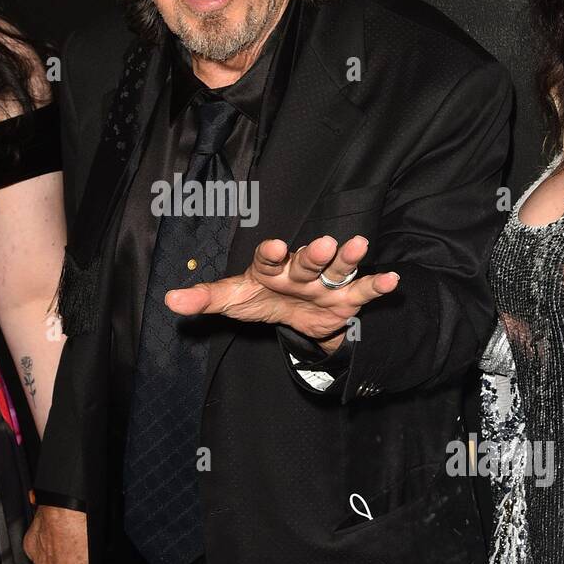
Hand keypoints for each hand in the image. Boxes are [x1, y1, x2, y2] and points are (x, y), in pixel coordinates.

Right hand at [24, 504, 89, 563]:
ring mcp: (40, 562)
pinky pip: (39, 552)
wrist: (66, 507)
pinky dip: (45, 547)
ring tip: (66, 541)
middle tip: (78, 551)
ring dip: (58, 558)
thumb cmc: (83, 525)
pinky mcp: (30, 548)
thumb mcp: (99, 553)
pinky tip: (55, 536)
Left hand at [165, 235, 398, 349]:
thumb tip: (170, 301)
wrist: (299, 319)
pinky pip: (363, 291)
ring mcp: (326, 284)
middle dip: (314, 254)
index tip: (271, 246)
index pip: (268, 259)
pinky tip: (393, 279)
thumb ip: (206, 299)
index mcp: (271, 269)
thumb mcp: (234, 300)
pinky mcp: (347, 299)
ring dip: (348, 258)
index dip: (270, 253)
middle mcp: (300, 271)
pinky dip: (377, 285)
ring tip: (359, 245)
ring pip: (338, 269)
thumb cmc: (263, 299)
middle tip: (323, 243)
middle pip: (307, 261)